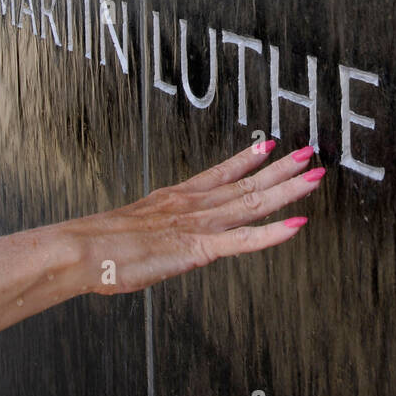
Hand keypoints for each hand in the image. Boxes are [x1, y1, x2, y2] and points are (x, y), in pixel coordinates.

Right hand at [64, 140, 324, 294]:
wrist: (83, 249)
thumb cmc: (97, 245)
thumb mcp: (130, 228)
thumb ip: (152, 229)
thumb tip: (153, 236)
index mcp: (176, 198)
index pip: (220, 173)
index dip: (247, 159)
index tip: (268, 145)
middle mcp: (193, 205)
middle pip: (246, 184)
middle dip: (281, 170)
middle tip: (308, 153)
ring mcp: (199, 224)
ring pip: (253, 204)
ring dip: (287, 190)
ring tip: (313, 176)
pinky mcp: (199, 248)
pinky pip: (244, 240)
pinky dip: (273, 233)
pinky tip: (296, 225)